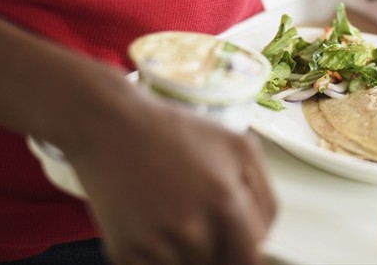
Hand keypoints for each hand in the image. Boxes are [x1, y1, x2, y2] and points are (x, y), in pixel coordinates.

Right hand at [62, 86, 275, 264]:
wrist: (111, 126)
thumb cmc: (178, 133)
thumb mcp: (239, 147)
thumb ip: (265, 197)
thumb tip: (265, 240)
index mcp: (225, 201)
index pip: (250, 257)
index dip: (245, 250)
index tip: (235, 240)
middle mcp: (191, 228)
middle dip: (218, 249)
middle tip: (200, 218)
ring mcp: (155, 244)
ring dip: (188, 254)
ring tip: (174, 215)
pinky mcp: (124, 254)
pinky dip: (159, 257)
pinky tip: (154, 226)